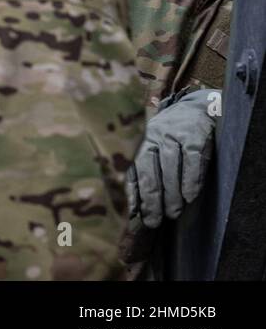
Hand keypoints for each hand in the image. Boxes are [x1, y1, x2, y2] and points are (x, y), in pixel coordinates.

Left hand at [127, 88, 219, 228]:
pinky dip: (191, 179)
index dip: (134, 194)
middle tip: (155, 221)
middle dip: (151, 199)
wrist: (196, 107)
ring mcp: (174, 135)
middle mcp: (154, 138)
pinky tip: (190, 196)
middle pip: (149, 170)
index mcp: (141, 143)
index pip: (133, 171)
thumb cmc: (171, 135)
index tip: (135, 216)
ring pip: (169, 167)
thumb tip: (136, 207)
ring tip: (173, 213)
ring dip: (171, 193)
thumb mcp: (155, 147)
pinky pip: (192, 160)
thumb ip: (147, 172)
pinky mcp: (195, 135)